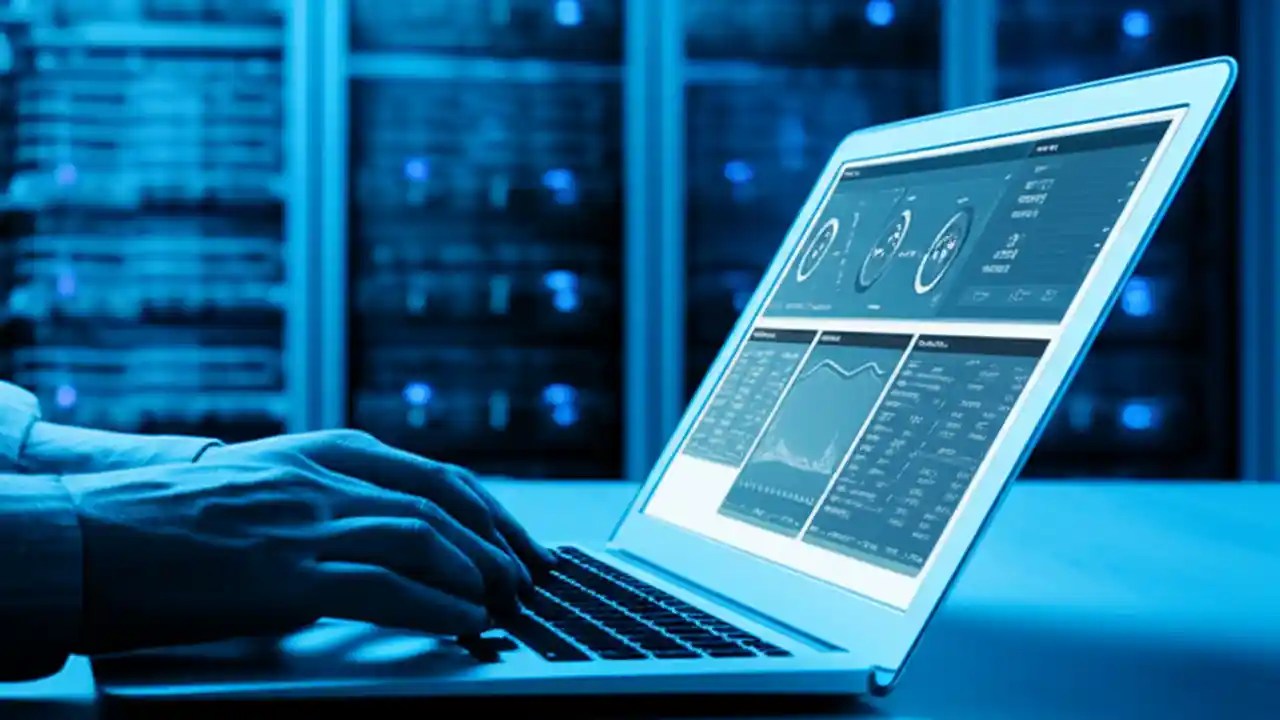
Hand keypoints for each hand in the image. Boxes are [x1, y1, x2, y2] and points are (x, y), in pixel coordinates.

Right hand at [199, 430, 554, 604]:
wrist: (85, 536)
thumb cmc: (165, 521)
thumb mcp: (261, 486)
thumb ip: (322, 498)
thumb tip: (379, 535)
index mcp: (321, 453)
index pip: (434, 474)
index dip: (488, 511)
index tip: (519, 540)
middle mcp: (323, 479)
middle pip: (442, 501)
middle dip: (498, 541)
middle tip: (528, 576)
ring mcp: (305, 523)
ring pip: (422, 537)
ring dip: (475, 573)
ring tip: (503, 601)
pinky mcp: (283, 575)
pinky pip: (382, 587)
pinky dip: (434, 606)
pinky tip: (461, 621)